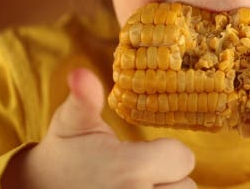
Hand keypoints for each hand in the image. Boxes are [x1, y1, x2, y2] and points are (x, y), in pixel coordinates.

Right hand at [2, 68, 194, 188]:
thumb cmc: (63, 156)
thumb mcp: (71, 124)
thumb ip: (83, 98)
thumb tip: (80, 73)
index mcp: (129, 170)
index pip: (183, 158)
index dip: (167, 154)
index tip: (146, 155)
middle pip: (186, 187)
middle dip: (168, 180)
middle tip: (142, 177)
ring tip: (141, 188)